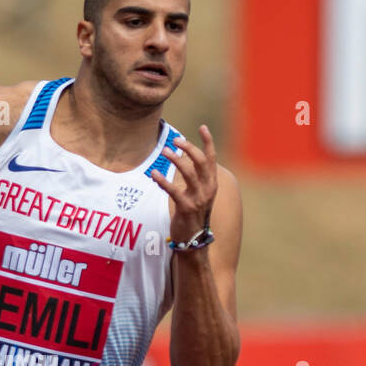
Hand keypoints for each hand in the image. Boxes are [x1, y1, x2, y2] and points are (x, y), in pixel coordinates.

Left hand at [150, 125, 217, 242]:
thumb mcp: (199, 193)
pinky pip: (173, 190)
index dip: (208, 142)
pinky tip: (154, 174)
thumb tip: (187, 157)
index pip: (212, 158)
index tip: (202, 127)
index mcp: (212, 183)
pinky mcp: (186, 208)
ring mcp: (198, 198)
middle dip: (188, 148)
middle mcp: (208, 189)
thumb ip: (196, 177)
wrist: (193, 239)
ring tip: (165, 151)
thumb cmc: (192, 213)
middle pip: (200, 161)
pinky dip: (162, 180)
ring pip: (189, 172)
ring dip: (176, 159)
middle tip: (176, 140)